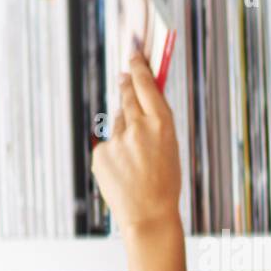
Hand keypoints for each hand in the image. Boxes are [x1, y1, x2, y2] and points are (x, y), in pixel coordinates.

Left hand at [91, 53, 182, 236]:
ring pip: (117, 124)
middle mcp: (139, 127)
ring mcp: (117, 140)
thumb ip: (155, 122)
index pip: (146, 84)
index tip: (133, 54)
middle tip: (124, 75)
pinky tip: (124, 172)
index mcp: (163, 124)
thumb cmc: (164, 183)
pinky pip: (107, 145)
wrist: (148, 216)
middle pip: (127, 95)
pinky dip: (114, 154)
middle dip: (125, 84)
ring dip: (124, 133)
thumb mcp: (170, 146)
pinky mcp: (101, 154)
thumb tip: (138, 101)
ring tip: (136, 158)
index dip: (138, 66)